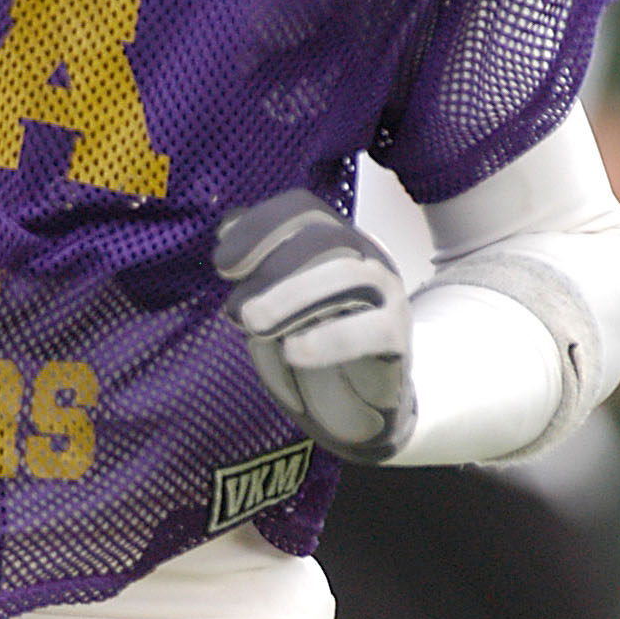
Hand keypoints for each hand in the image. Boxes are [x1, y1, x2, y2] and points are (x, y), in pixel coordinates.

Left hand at [214, 189, 414, 461]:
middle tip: (236, 310)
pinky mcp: (396, 337)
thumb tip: (227, 226)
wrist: (357, 407)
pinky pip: (372, 329)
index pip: (301, 211)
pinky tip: (294, 351)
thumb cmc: (313, 347)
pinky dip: (330, 337)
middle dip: (273, 266)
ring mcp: (386, 295)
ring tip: (255, 324)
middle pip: (324, 239)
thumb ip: (256, 269)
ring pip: (348, 275)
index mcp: (333, 241)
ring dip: (293, 296)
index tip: (223, 265)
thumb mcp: (275, 305)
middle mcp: (364, 258)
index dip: (259, 228)